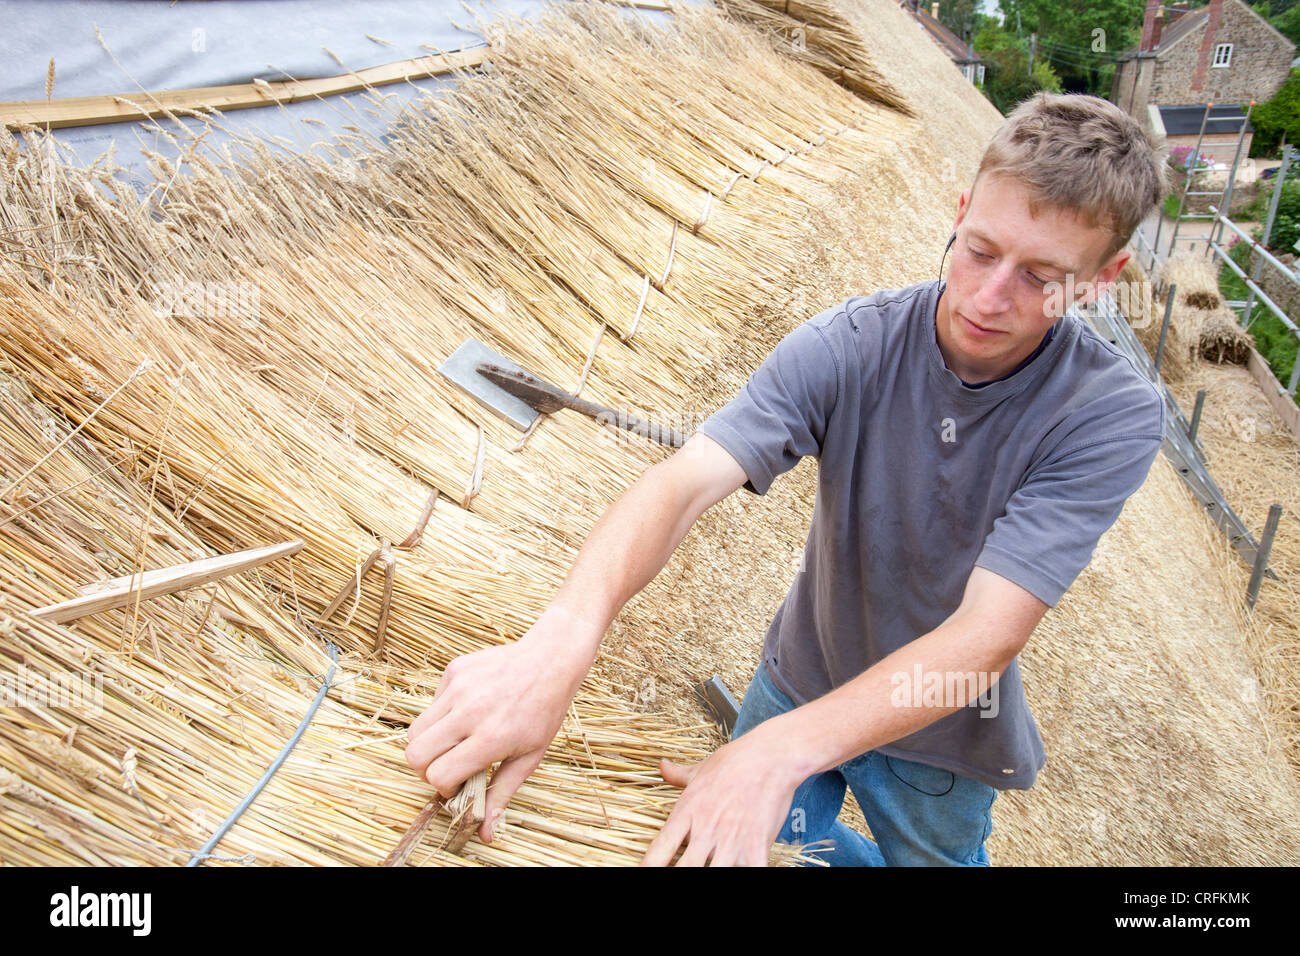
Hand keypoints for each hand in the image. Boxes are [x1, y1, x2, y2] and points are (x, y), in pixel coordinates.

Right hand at [403, 606, 595, 842]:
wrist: (550, 660)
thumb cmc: (543, 712)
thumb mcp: (529, 757)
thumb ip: (501, 795)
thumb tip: (485, 834)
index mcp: (490, 738)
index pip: (439, 775)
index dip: (443, 787)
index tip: (460, 782)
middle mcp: (470, 712)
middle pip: (414, 754)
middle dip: (426, 769)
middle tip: (448, 766)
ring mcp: (458, 688)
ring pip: (415, 730)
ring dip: (429, 744)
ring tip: (454, 742)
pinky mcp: (453, 671)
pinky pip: (431, 704)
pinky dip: (441, 716)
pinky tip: (467, 711)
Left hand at [641, 725, 804, 866]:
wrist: (772, 756)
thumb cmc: (736, 760)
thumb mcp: (702, 767)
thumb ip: (678, 774)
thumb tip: (662, 766)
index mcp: (687, 812)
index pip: (659, 850)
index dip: (649, 865)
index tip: (646, 871)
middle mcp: (705, 830)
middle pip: (683, 870)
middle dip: (681, 874)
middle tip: (684, 870)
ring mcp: (730, 840)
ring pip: (714, 874)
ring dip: (712, 873)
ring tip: (714, 868)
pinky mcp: (755, 846)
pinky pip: (751, 871)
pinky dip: (746, 872)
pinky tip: (743, 868)